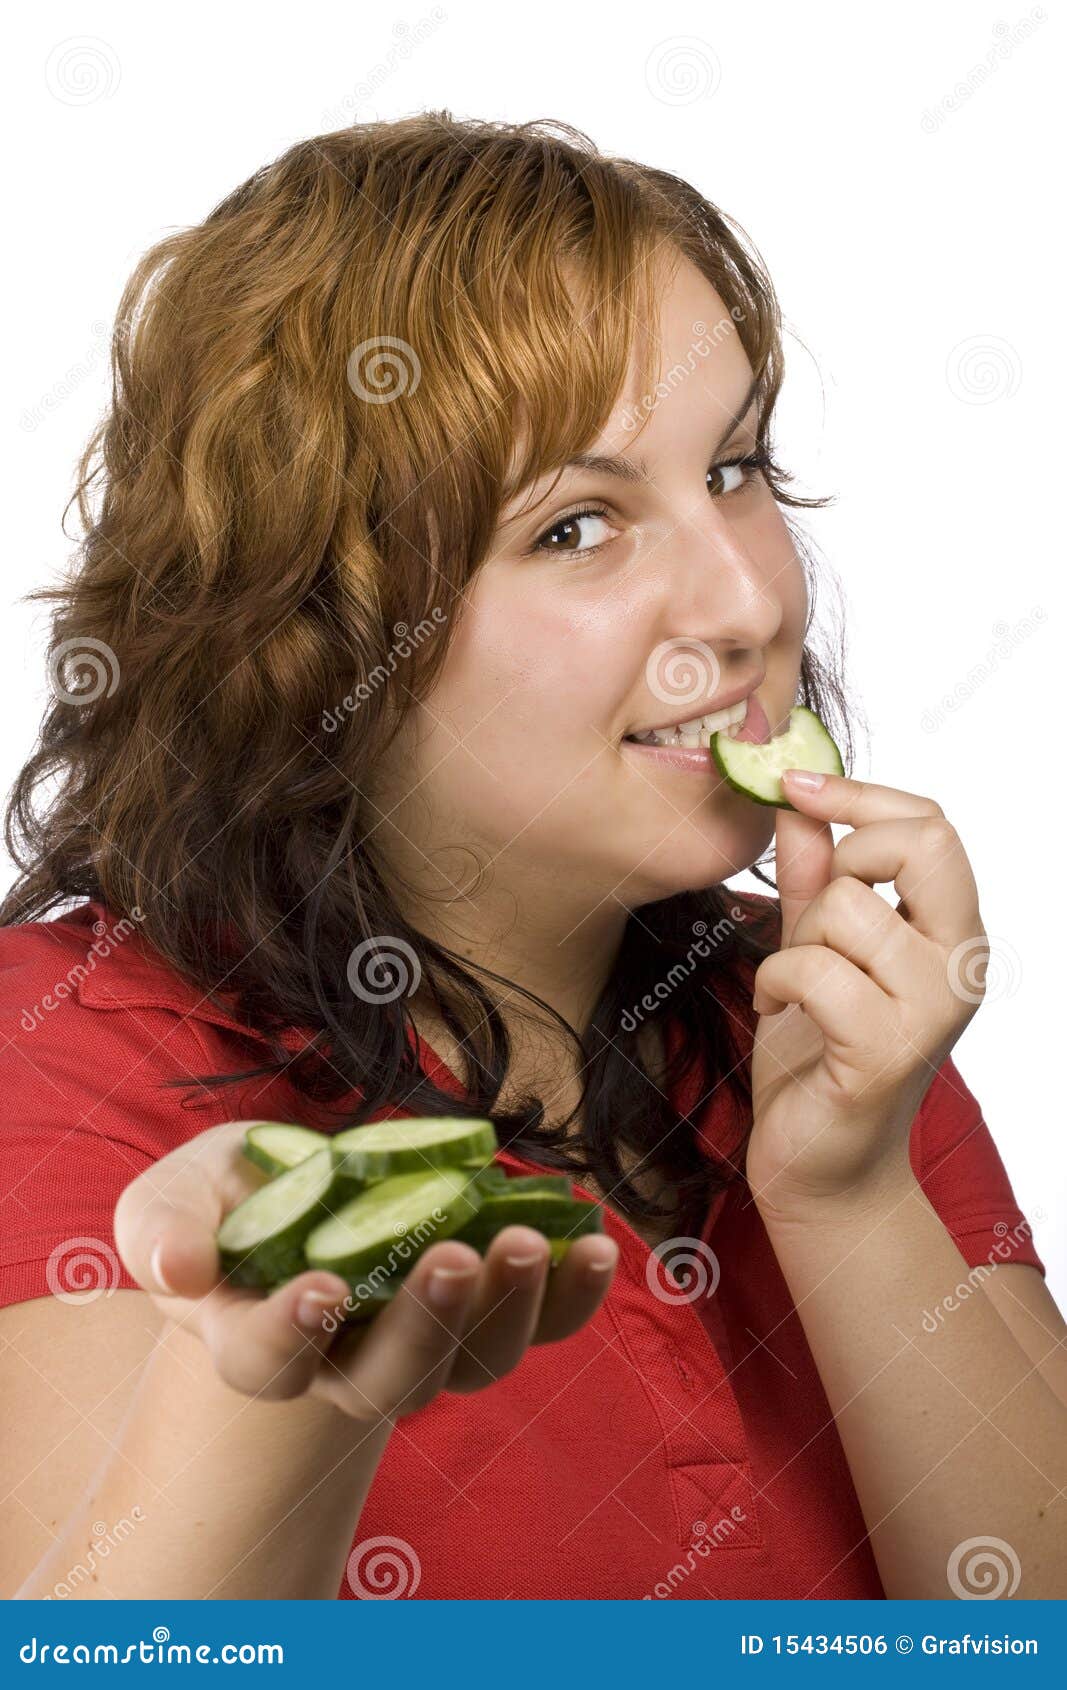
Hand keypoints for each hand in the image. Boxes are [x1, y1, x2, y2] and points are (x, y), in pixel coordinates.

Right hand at [114, 1120, 618, 1424]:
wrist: (293, 1194)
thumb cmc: (224, 1203)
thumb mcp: (171, 1198)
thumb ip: (161, 1230)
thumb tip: (179, 1269)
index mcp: (259, 1345)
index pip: (270, 1366)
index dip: (294, 1335)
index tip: (322, 1287)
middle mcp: (345, 1365)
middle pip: (391, 1381)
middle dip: (426, 1325)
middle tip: (450, 1256)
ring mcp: (425, 1343)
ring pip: (474, 1363)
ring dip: (510, 1307)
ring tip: (532, 1241)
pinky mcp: (484, 1308)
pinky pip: (540, 1324)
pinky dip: (574, 1293)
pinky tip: (598, 1243)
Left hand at [745, 768, 987, 1217]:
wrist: (820, 1168)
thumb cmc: (819, 1056)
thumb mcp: (814, 948)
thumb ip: (813, 877)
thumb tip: (797, 801)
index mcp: (952, 932)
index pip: (933, 824)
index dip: (861, 793)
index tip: (796, 786)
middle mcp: (960, 966)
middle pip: (922, 842)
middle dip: (845, 858)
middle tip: (814, 912)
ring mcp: (931, 1009)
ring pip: (847, 907)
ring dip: (795, 940)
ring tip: (792, 983)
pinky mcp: (887, 1050)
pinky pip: (814, 968)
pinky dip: (777, 982)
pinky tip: (780, 1010)